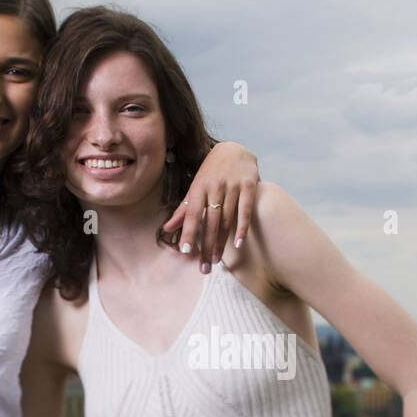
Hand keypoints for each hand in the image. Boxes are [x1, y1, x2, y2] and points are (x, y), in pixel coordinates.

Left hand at [160, 141, 258, 271]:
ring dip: (221, 242)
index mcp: (199, 187)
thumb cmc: (211, 172)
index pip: (192, 213)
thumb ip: (183, 209)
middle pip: (209, 221)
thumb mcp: (196, 187)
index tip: (186, 250)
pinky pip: (245, 210)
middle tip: (204, 267)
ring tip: (216, 260)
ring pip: (226, 219)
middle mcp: (215, 186)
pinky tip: (238, 243)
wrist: (235, 149)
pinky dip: (242, 227)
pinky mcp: (249, 185)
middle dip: (206, 245)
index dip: (189, 231)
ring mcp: (232, 186)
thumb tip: (167, 229)